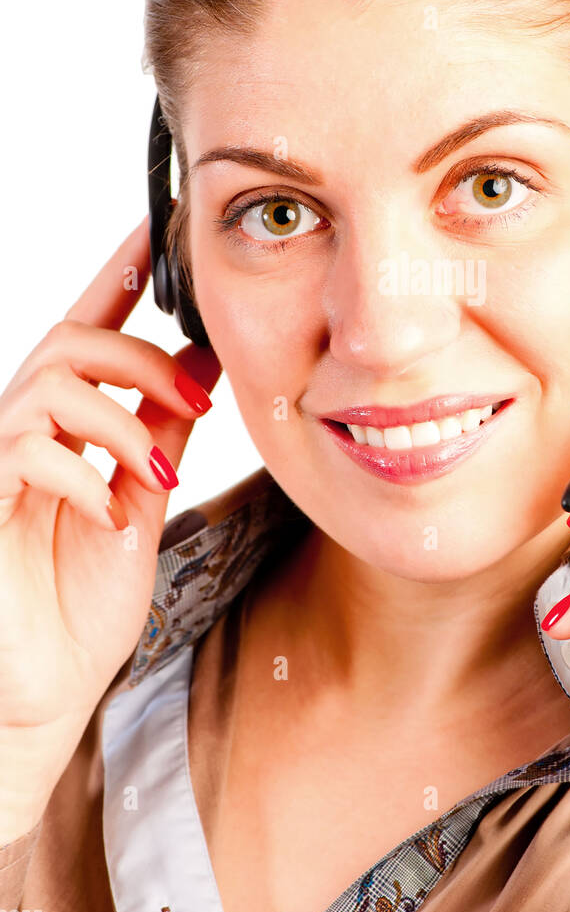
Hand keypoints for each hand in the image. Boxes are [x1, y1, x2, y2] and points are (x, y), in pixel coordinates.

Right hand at [0, 215, 220, 829]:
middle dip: (143, 358)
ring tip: (157, 467)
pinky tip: (110, 512)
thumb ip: (161, 425)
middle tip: (198, 405)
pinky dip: (81, 473)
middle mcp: (26, 426)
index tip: (152, 228)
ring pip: (49, 382)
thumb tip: (204, 358)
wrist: (48, 684)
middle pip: (72, 339)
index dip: (118, 274)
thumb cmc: (86, 593)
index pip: (92, 327)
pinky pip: (24, 449)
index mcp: (70, 420)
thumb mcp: (143, 493)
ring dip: (120, 417)